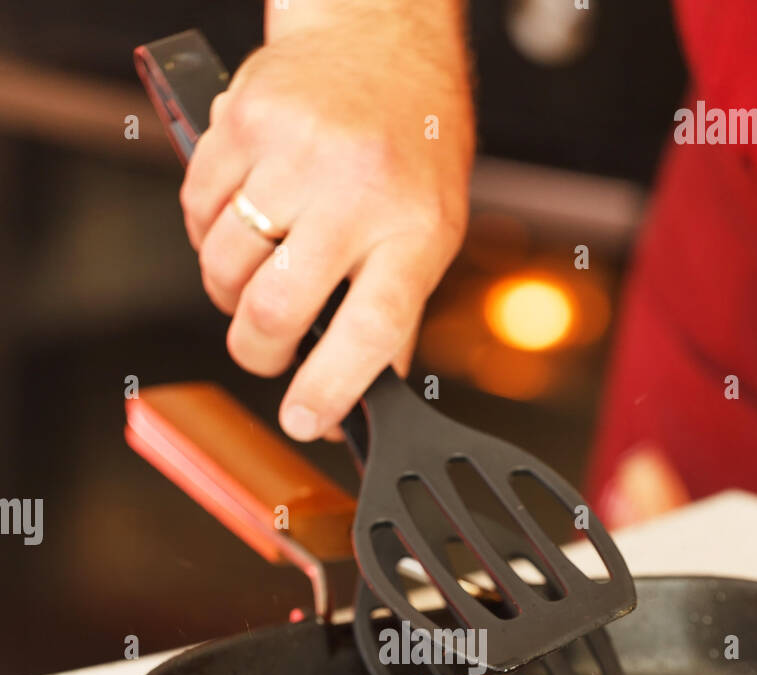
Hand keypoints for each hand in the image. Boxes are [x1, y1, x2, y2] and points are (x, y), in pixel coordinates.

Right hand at [180, 0, 473, 441]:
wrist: (381, 41)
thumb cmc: (408, 150)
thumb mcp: (430, 236)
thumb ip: (391, 319)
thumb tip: (346, 405)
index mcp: (415, 229)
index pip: (371, 328)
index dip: (330, 388)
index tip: (303, 420)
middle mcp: (357, 189)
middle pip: (276, 308)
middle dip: (257, 352)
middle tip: (266, 352)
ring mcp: (296, 151)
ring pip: (223, 266)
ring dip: (227, 294)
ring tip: (256, 277)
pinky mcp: (244, 120)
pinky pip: (196, 211)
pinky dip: (206, 234)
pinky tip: (240, 218)